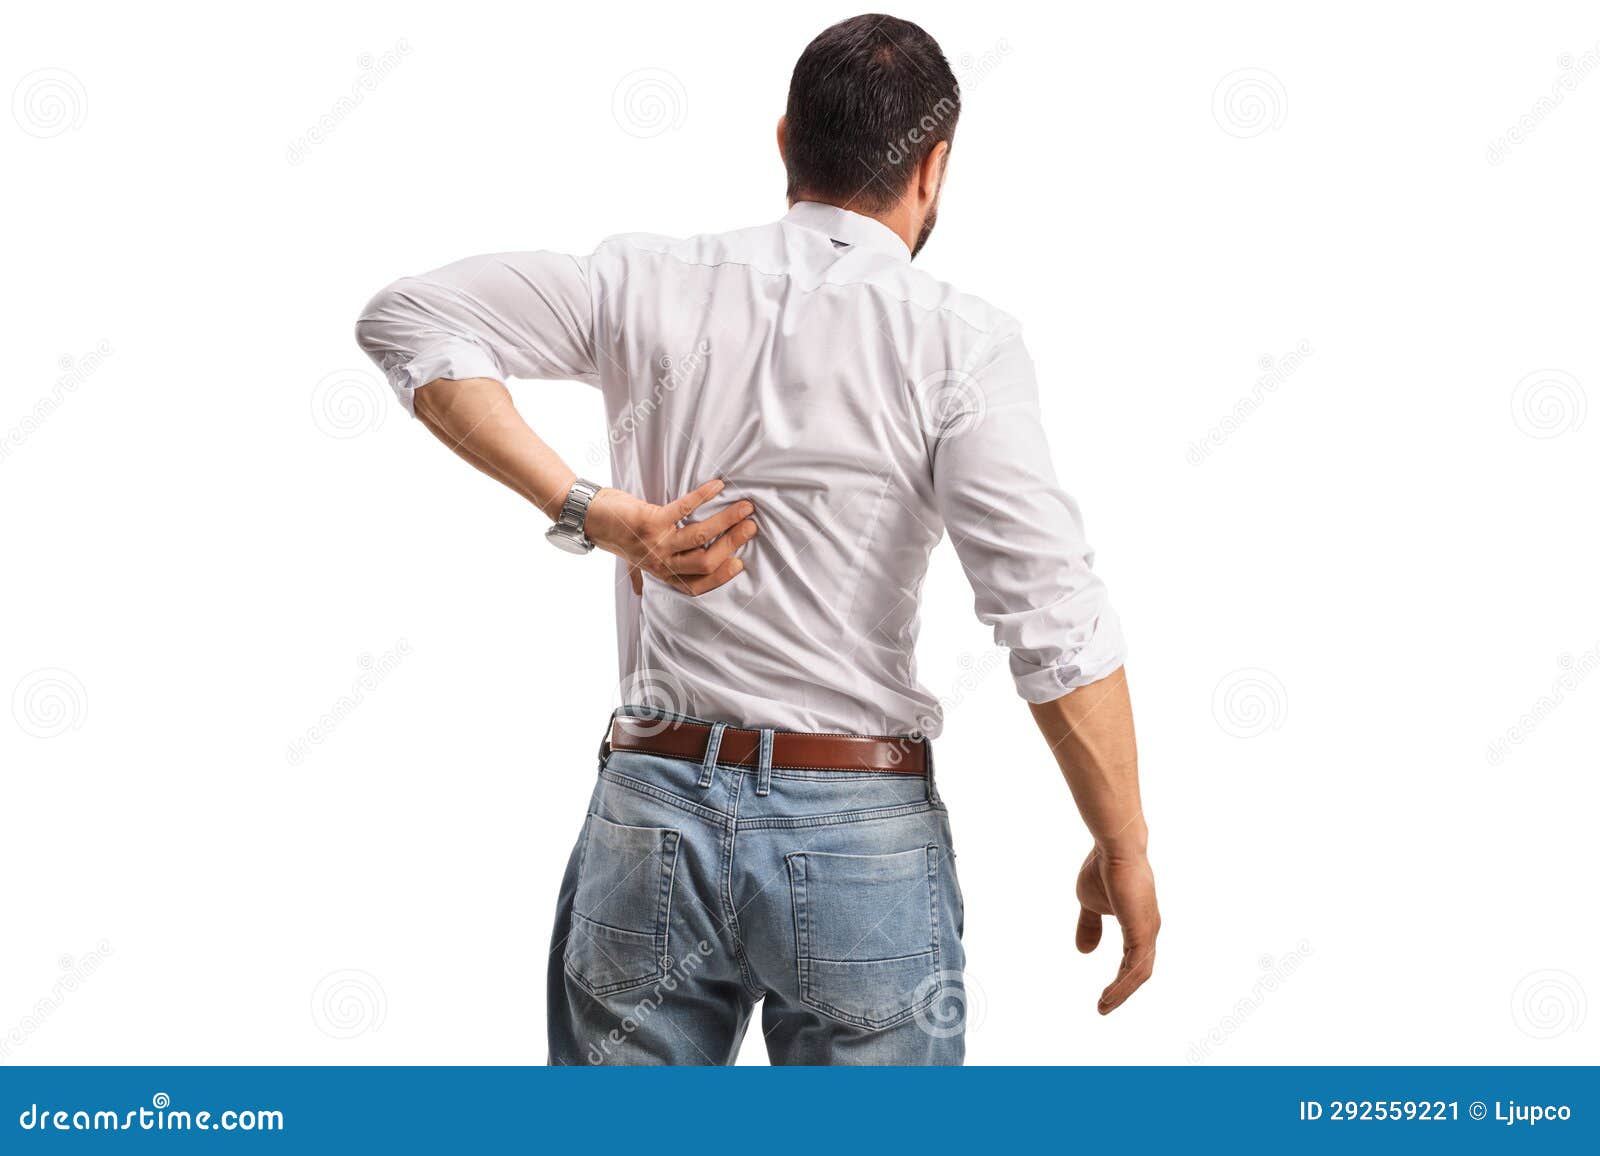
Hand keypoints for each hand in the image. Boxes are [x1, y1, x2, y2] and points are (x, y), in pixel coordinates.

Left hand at [584, 478, 757, 596]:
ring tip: (746, 507)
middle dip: (732, 545)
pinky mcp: (650, 520)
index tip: (740, 564)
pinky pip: (684, 508)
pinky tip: (719, 486)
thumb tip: (640, 593)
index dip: (721, 577)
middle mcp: (660, 562)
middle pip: (706, 562)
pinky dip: (703, 496)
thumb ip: (638, 575)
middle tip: (752, 527)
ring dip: (727, 520)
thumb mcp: (627, 562)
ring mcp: (656, 542)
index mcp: (661, 573)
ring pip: (700, 536)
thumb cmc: (613, 537)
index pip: (697, 585)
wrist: (588, 517)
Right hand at [1075, 843, 1159, 1013]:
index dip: (1120, 978)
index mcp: (1139, 923)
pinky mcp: (1142, 930)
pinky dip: (1123, 984)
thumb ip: (1090, 926)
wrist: (1113, 848)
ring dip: (1121, 992)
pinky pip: (1136, 967)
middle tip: (1104, 1006)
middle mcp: (1149, 929)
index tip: (1104, 995)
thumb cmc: (1103, 869)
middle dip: (1122, 991)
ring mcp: (1148, 930)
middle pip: (1140, 970)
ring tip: (1104, 1006)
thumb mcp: (1089, 903)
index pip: (1134, 960)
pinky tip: (1109, 994)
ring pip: (1139, 973)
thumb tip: (1084, 952)